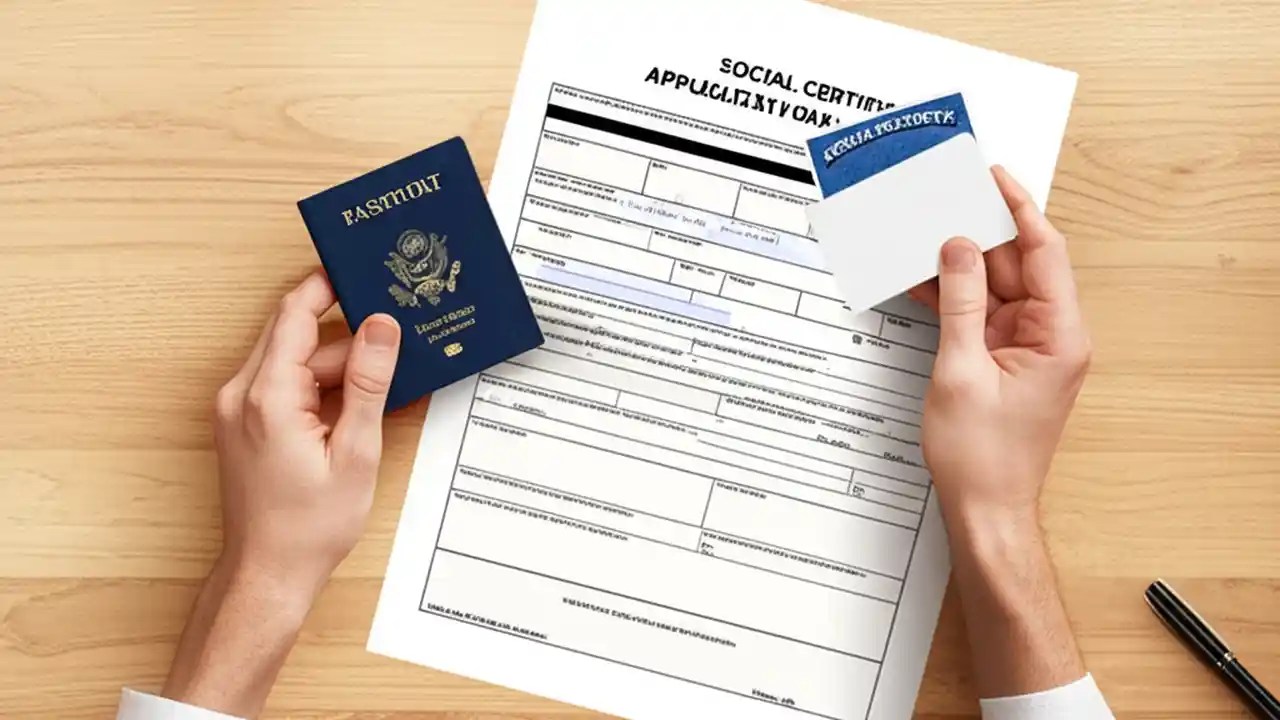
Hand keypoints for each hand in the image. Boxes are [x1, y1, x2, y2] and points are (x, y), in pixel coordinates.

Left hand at [162, 272, 400, 716]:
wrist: (269, 573)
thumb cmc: (309, 526)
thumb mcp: (356, 451)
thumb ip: (370, 382)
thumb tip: (383, 326)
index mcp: (266, 395)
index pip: (294, 313)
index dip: (328, 285)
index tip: (361, 267)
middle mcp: (243, 394)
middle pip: (301, 337)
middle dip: (352, 337)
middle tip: (400, 332)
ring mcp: (241, 409)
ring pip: (299, 363)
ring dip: (343, 369)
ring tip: (391, 381)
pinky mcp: (248, 424)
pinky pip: (290, 386)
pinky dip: (326, 389)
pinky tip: (362, 405)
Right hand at [910, 167, 1092, 697]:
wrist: (985, 509)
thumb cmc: (983, 458)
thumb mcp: (961, 370)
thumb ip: (960, 302)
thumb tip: (959, 249)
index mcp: (1058, 336)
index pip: (1043, 252)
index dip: (1018, 209)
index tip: (994, 177)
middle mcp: (1050, 337)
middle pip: (1017, 265)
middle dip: (981, 232)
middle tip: (946, 199)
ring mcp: (1027, 349)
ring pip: (995, 288)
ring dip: (961, 265)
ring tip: (925, 234)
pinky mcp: (1004, 361)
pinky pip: (980, 314)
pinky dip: (954, 298)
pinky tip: (923, 281)